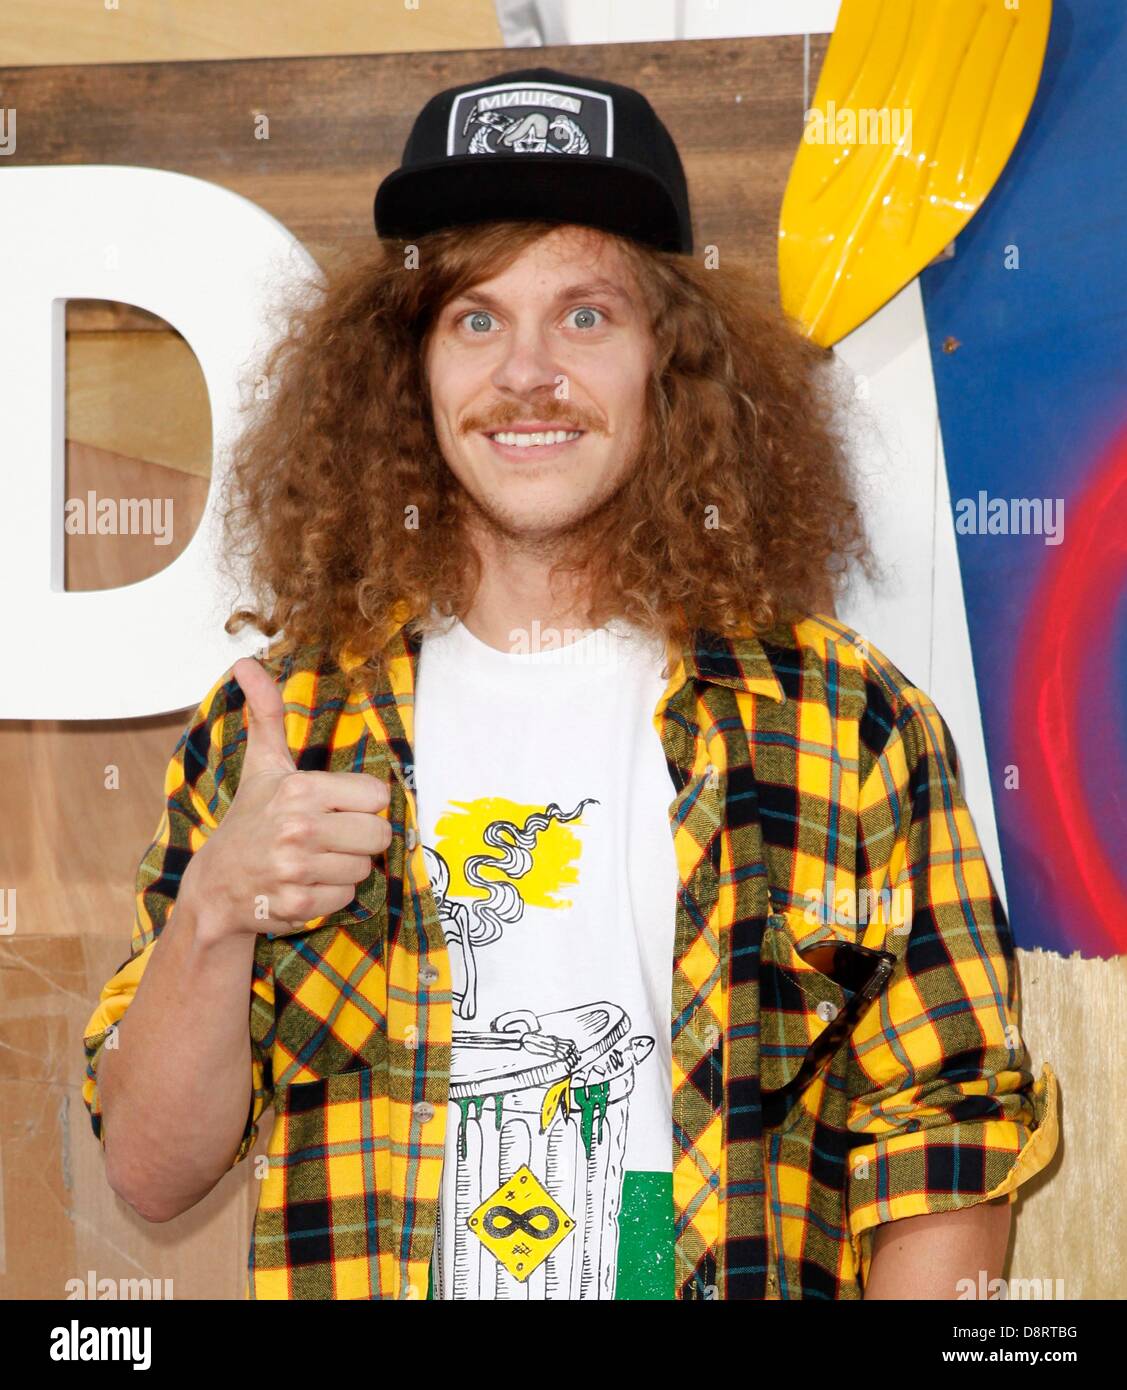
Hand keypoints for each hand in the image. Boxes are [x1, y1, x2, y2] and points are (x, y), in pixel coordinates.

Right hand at [180, 656, 391, 938]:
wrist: (217, 885)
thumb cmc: (250, 820)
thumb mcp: (262, 766)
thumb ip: (266, 714)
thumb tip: (245, 663)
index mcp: (300, 789)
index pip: (377, 797)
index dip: (362, 805)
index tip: (337, 809)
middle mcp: (299, 828)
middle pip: (378, 836)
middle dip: (359, 839)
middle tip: (328, 838)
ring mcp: (297, 869)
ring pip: (365, 868)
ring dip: (345, 868)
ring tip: (314, 861)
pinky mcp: (299, 905)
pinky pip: (348, 898)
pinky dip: (332, 895)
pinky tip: (306, 884)